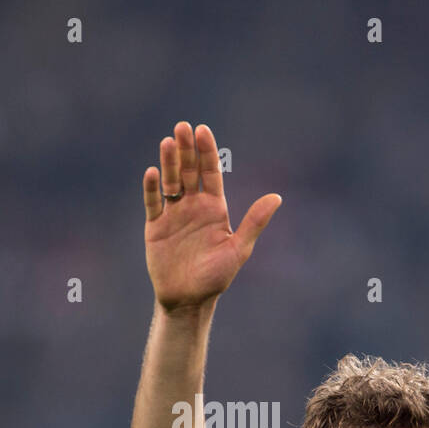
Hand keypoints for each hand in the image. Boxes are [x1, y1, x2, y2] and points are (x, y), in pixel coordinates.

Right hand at [143, 121, 280, 312]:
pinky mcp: (155, 226)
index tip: (203, 131)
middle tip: (182, 127)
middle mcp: (193, 207)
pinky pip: (152, 203)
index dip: (207, 152)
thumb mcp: (238, 249)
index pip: (210, 174)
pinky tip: (153, 172)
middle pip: (189, 172)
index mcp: (214, 209)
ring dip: (169, 162)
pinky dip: (151, 188)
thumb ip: (254, 222)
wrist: (189, 300)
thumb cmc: (216, 277)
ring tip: (168, 142)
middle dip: (187, 150)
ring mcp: (173, 215)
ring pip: (170, 182)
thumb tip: (277, 197)